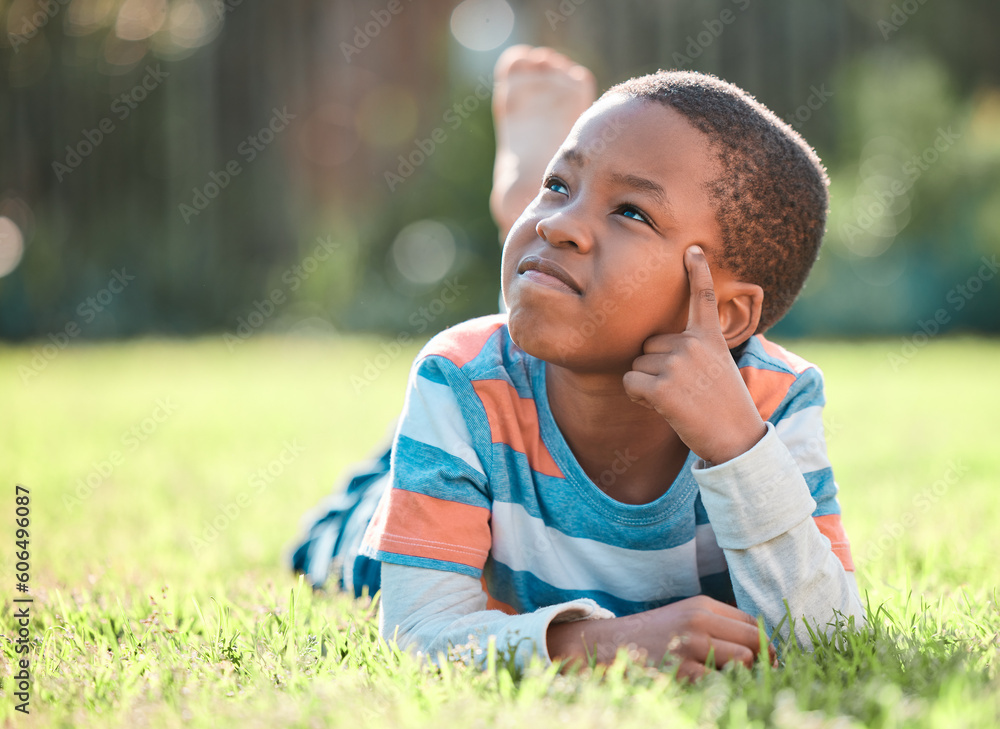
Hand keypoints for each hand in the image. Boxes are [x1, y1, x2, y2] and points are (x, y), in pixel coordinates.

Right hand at [547, 595, 774, 680]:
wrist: (608, 646)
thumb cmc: (652, 636)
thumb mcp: (684, 617)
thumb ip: (717, 624)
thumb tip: (758, 644)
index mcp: (702, 605)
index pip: (753, 622)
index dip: (764, 643)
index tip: (764, 660)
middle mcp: (700, 620)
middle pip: (756, 640)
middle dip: (762, 661)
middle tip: (758, 676)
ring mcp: (691, 645)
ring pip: (745, 660)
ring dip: (743, 675)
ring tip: (731, 681)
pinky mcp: (683, 671)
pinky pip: (722, 682)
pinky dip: (723, 689)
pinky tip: (712, 691)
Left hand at [621, 245, 766, 463]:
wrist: (737, 439)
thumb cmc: (723, 407)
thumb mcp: (717, 368)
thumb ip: (692, 350)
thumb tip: (654, 347)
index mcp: (709, 337)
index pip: (702, 298)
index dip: (697, 271)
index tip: (692, 248)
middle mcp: (692, 344)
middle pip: (648, 344)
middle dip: (655, 366)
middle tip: (682, 390)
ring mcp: (677, 363)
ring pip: (637, 364)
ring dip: (647, 384)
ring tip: (677, 399)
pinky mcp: (662, 386)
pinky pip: (630, 382)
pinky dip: (638, 396)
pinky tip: (663, 407)